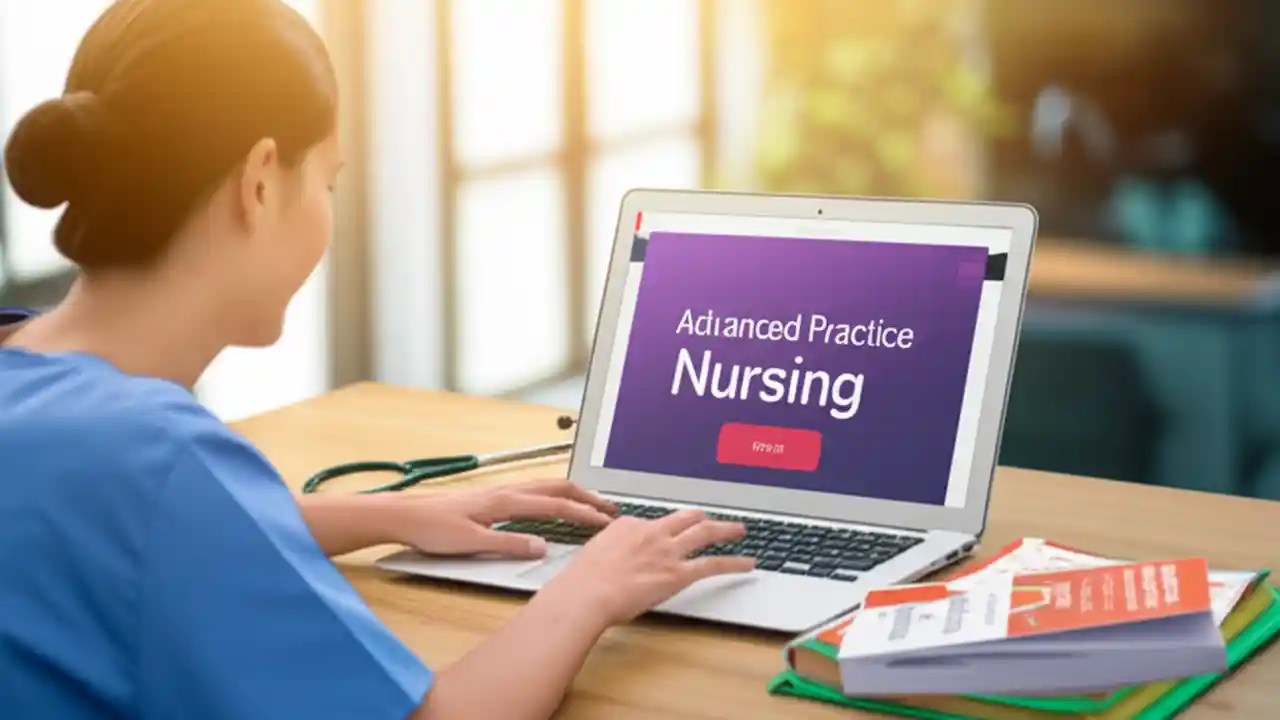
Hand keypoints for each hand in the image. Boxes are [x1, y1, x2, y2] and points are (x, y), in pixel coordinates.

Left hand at [389, 480, 615, 558]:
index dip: (584, 514)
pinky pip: (534, 490)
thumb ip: (509, 543)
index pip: (556, 505)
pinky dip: (554, 494)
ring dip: (572, 493)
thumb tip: (543, 546)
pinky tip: (554, 502)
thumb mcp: (472, 542)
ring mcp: (500, 491)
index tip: (606, 522)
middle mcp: (507, 490)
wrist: (406, 515)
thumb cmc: (433, 528)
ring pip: (546, 486)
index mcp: (507, 501)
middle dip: (587, 496)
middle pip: (557, 487)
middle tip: (610, 508)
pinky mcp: (493, 496)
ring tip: (590, 503)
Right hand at [535, 509, 754, 626]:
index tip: (661, 541)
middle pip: (685, 517)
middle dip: (701, 518)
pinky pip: (712, 564)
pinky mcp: (678, 573)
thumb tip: (615, 558)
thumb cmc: (584, 580)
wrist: (588, 592)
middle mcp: (652, 531)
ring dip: (725, 530)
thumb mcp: (594, 553)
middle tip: (711, 520)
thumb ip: (611, 551)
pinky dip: (733, 562)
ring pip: (704, 532)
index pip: (653, 524)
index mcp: (628, 524)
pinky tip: (747, 563)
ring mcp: (668, 550)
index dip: (659, 534)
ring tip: (740, 530)